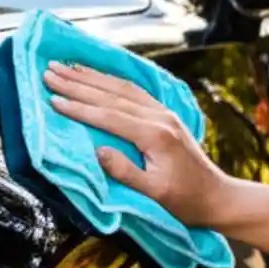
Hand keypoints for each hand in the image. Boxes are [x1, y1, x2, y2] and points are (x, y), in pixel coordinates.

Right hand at [42, 61, 231, 227]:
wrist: (217, 196)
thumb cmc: (186, 201)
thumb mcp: (155, 193)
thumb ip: (125, 172)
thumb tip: (97, 152)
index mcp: (155, 135)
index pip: (109, 116)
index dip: (79, 107)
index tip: (53, 98)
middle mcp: (159, 117)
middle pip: (112, 94)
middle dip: (78, 82)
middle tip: (50, 71)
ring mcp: (163, 113)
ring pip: (122, 88)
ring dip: (92, 76)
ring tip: (66, 67)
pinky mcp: (165, 114)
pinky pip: (134, 91)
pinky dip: (111, 80)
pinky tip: (97, 75)